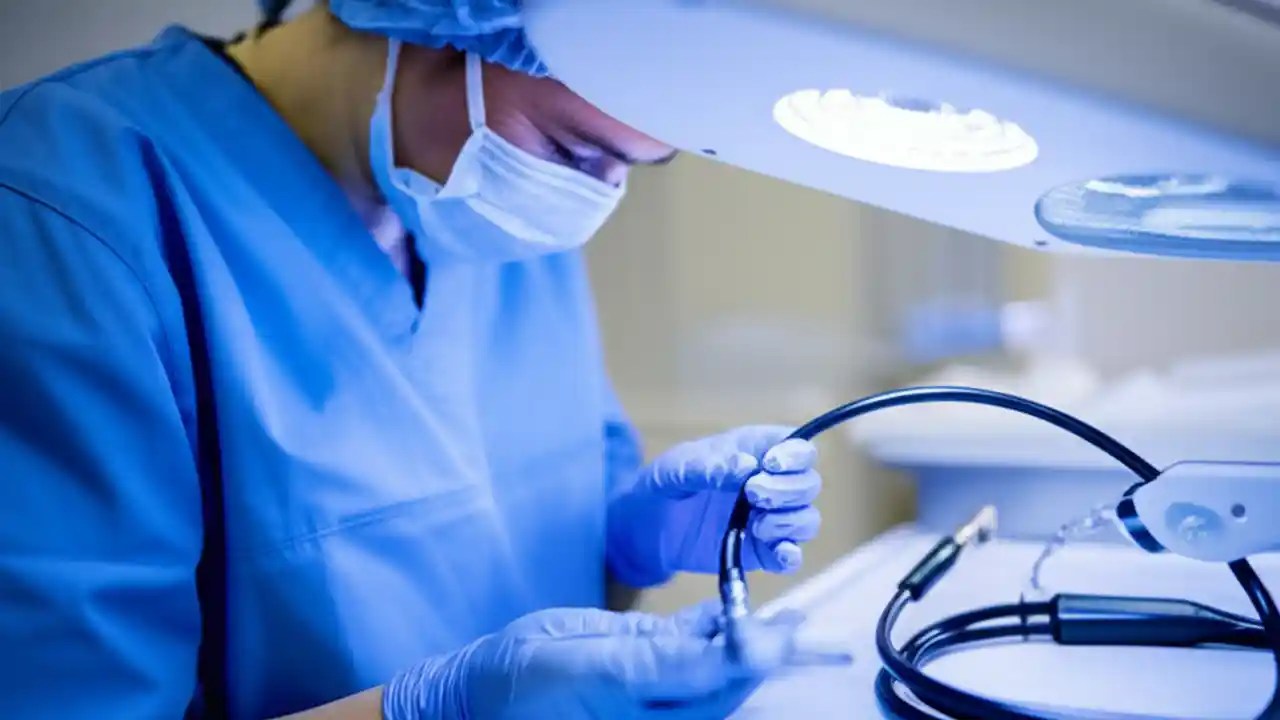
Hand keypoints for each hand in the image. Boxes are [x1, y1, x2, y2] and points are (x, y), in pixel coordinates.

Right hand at [381, 603, 804, 719]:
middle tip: (809, 627)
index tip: (791, 631)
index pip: (728, 686)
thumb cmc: (527, 685)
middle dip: (773, 654)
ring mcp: (655, 691)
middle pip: (733, 679)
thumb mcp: (594, 668)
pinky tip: (735, 607)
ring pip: (717, 663)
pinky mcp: (641, 671)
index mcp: (662, 716)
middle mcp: (667, 709)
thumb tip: (739, 649)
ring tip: (795, 623)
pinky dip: (714, 627)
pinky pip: (687, 650)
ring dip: (752, 639)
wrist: (480, 692)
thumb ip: (666, 660)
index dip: (762, 657)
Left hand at [607, 426, 821, 587]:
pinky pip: (791, 556)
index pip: (799, 448)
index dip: (795, 456)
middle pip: (808, 485)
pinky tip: (776, 552)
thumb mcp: (677, 468)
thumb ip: (709, 466)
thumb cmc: (663, 485)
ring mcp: (769, 519)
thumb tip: (747, 466)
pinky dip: (790, 556)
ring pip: (807, 520)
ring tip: (756, 525)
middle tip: (753, 494)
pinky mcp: (762, 552)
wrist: (643, 529)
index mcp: (757, 451)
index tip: (769, 465)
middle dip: (787, 491)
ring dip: (789, 523)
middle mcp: (772, 484)